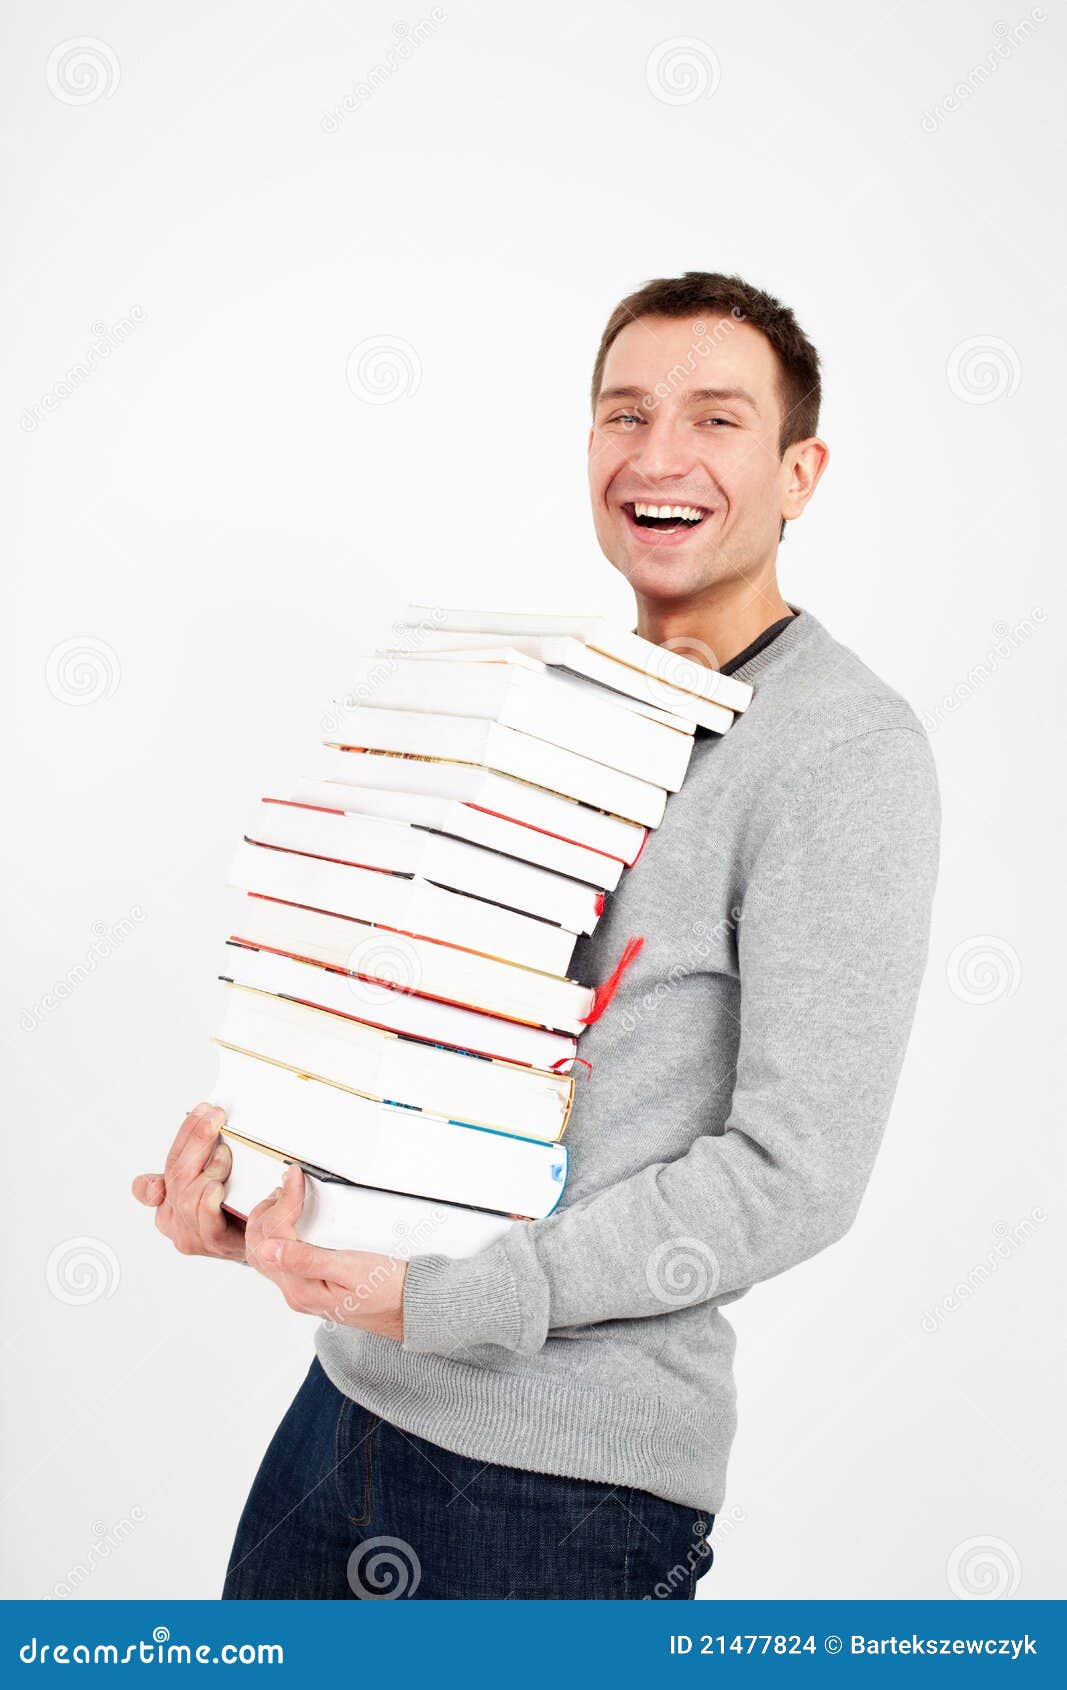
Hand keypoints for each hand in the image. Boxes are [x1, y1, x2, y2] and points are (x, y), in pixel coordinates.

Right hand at [131, 1102, 245, 1262]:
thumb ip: (199, 1157)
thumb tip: (205, 1117)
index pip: (160, 1162)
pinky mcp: (213, 1243)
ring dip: (208, 1171)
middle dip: (196, 1140)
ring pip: (187, 1198)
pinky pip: (207, 1221)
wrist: (259, 1240)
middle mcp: (170, 1219)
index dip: (180, 1138)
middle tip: (216, 1116)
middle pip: (176, 1173)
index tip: (202, 1110)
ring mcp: (189, 1234)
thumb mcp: (211, 1177)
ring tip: (225, 1154)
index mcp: (163, 1200)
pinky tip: (218, 1187)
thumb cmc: (233, 1207)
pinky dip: (210, 1201)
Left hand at [245, 1163, 405, 1340]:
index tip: (294, 1179)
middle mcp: (296, 1292)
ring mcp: (300, 1290)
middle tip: (286, 1186)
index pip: (276, 1237)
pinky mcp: (307, 1286)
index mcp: (302, 1288)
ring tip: (283, 1199)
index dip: (283, 1202)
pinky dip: (277, 1234)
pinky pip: (279, 1259)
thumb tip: (269, 1249)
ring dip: (267, 1223)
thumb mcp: (351, 1268)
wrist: (406, 1309)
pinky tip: (289, 1223)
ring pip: (264, 1254)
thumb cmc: (386, 1291)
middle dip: (268, 1210)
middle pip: (260, 1246)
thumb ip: (308, 1260)